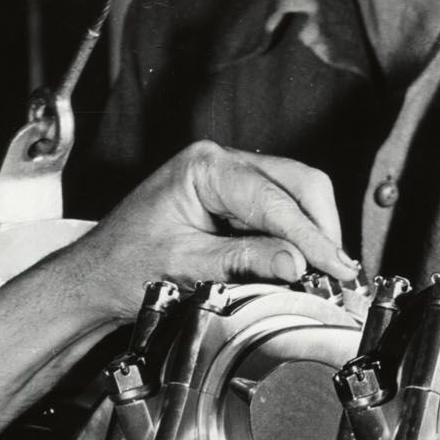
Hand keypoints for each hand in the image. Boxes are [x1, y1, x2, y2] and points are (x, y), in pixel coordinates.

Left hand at [68, 143, 356, 325]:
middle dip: (323, 227)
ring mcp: (228, 180)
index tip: (337, 268)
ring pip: (296, 193)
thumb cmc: (126, 266)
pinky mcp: (233, 201)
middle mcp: (219, 163)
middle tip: (342, 272)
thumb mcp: (188, 266)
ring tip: (330, 272)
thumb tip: (297, 263)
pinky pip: (281, 211)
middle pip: (298, 183)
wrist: (98, 277)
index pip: (275, 199)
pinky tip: (309, 263)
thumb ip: (245, 261)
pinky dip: (300, 237)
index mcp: (204, 168)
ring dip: (316, 232)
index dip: (312, 237)